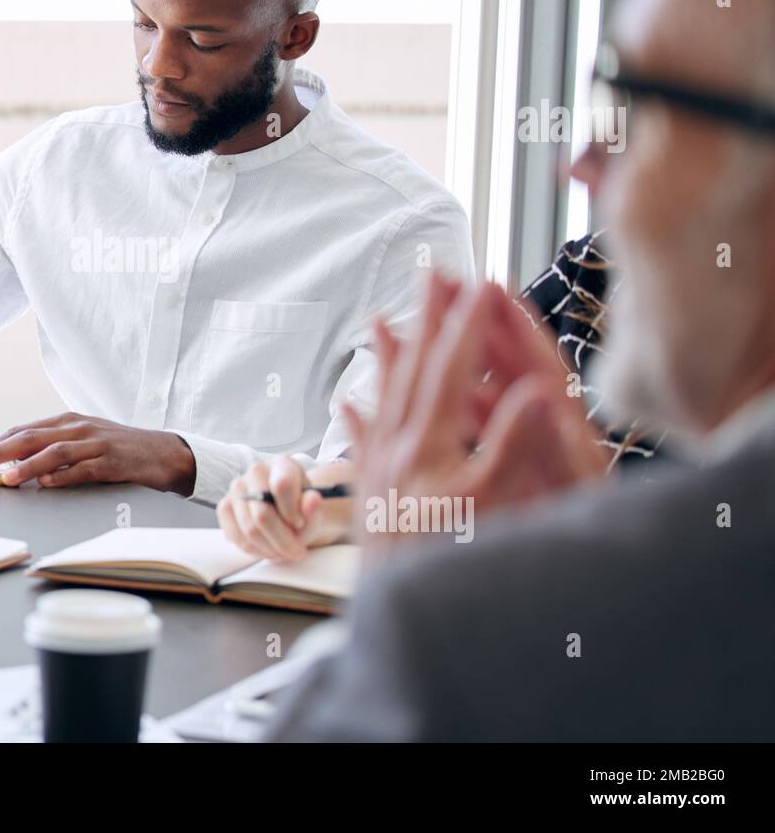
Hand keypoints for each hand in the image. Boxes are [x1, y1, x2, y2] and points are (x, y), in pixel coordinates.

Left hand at [0, 413, 195, 493]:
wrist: (164, 452)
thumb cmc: (119, 448)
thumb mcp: (84, 439)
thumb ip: (54, 446)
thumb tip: (17, 462)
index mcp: (68, 421)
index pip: (24, 429)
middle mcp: (79, 427)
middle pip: (32, 436)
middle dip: (0, 450)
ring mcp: (97, 443)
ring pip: (55, 452)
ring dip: (27, 465)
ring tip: (6, 477)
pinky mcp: (113, 462)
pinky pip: (84, 469)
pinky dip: (64, 476)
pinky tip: (47, 484)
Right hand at [217, 456, 352, 561]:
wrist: (289, 516)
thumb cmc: (302, 512)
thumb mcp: (314, 513)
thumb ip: (314, 508)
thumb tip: (313, 499)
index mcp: (282, 465)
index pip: (282, 486)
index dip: (292, 512)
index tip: (300, 525)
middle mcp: (255, 471)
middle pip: (262, 513)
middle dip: (281, 540)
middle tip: (295, 552)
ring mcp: (237, 488)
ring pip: (249, 529)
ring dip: (269, 549)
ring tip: (283, 551)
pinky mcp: (225, 506)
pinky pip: (235, 536)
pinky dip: (253, 550)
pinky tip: (267, 548)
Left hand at [342, 273, 609, 547]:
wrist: (394, 607)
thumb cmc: (450, 561)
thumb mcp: (493, 504)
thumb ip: (511, 443)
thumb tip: (535, 388)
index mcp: (431, 442)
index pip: (453, 368)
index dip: (469, 325)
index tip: (481, 285)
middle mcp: (397, 445)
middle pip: (412, 368)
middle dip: (427, 320)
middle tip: (432, 275)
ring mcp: (378, 466)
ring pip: (382, 396)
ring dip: (386, 356)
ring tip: (380, 319)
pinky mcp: (367, 491)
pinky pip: (358, 442)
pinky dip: (355, 417)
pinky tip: (347, 400)